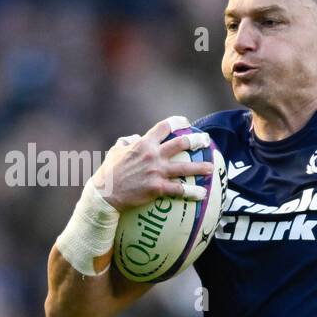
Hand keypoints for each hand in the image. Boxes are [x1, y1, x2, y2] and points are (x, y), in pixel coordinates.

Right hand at [92, 115, 213, 209]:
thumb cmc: (109, 172)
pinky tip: (202, 194)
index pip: (163, 127)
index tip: (186, 122)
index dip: (177, 122)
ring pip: (184, 167)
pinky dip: (192, 192)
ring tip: (211, 168)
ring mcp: (156, 171)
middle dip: (196, 140)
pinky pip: (179, 189)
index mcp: (143, 144)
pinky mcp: (158, 188)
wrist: (105, 194)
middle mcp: (152, 155)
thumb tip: (135, 137)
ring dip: (200, 167)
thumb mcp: (116, 151)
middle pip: (180, 144)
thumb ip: (127, 142)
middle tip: (206, 141)